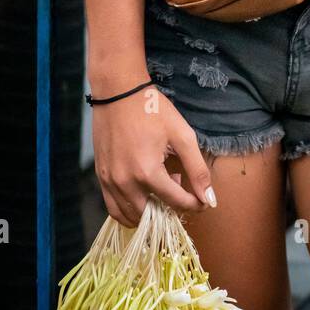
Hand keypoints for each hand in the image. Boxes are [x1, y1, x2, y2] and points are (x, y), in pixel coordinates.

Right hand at [92, 85, 216, 226]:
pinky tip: (142, 197)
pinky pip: (113, 209)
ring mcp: (110, 181)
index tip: (202, 201)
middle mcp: (125, 182)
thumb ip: (197, 168)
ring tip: (160, 189)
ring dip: (150, 212)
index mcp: (148, 171)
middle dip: (171, 207)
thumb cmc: (152, 109)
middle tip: (178, 186)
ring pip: (131, 217)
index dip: (194, 204)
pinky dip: (129, 212)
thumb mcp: (181, 135)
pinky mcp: (100, 177)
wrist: (117, 92)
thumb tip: (209, 198)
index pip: (176, 203)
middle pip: (153, 215)